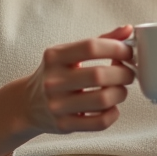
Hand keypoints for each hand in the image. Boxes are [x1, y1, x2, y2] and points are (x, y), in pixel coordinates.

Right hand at [21, 25, 135, 134]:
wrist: (27, 104)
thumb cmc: (54, 74)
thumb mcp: (68, 54)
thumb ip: (98, 41)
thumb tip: (127, 30)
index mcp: (54, 57)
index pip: (91, 47)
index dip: (116, 48)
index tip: (127, 53)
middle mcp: (53, 80)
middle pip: (99, 75)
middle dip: (123, 73)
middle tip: (129, 73)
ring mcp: (57, 105)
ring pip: (103, 100)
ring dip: (121, 93)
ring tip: (120, 90)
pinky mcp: (64, 125)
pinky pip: (100, 122)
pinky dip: (113, 114)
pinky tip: (112, 107)